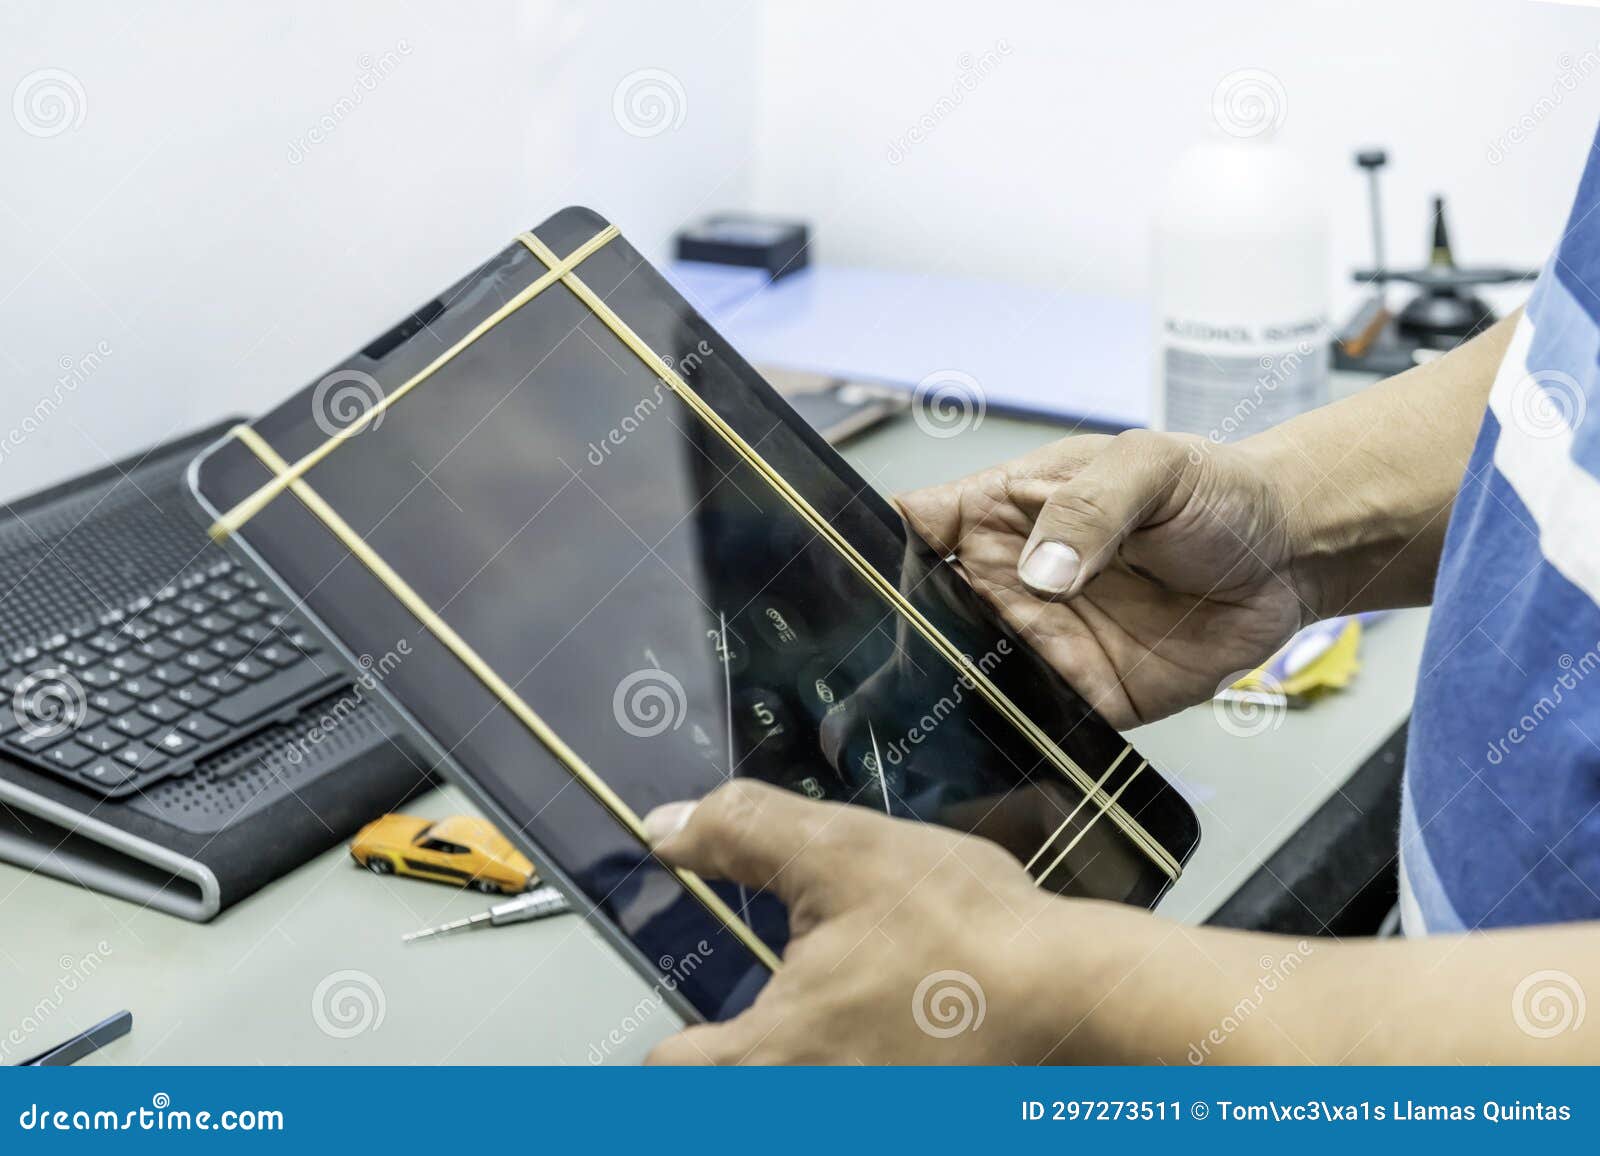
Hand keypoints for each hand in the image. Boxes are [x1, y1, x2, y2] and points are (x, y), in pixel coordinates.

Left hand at [642, 780, 1148, 1064]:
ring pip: (796, 1094)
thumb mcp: (841, 849)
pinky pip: (854, 1092)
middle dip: (736, 1063)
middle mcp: (810, 1109)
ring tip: (847, 1016)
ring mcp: (865, 1118)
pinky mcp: (918, 1114)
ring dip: (805, 1063)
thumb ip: (741, 833)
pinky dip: (858, 1068)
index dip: (674, 1035)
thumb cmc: (966, 932)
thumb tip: (666, 829)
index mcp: (771, 1060)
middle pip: (727, 1098)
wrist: (1076, 995)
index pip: (668, 1075)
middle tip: (772, 1017)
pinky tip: (895, 1029)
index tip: (696, 1015)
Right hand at [897, 430, 1309, 727]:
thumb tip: (1040, 571)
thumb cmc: (1216, 492)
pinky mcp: (1081, 696)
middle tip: (894, 657)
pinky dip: (1011, 732)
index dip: (875, 552)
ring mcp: (1039, 642)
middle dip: (900, 638)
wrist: (1291, 557)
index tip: (861, 578)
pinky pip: (1031, 722)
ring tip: (934, 705)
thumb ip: (1090, 507)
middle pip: (923, 615)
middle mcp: (1007, 582)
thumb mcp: (1151, 468)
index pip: (912, 530)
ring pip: (963, 677)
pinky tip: (999, 735)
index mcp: (1003, 513)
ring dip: (947, 693)